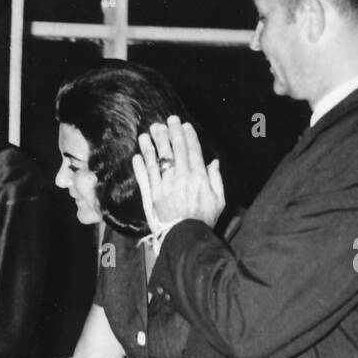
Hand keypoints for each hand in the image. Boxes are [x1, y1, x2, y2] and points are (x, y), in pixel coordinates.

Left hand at [132, 116, 224, 230]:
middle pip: (174, 150)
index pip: (192, 150)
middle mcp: (179, 177)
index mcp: (198, 176)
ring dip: (152, 144)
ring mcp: (163, 185)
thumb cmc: (204, 219)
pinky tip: (137, 154)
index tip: (184, 125)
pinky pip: (144, 177)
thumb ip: (216, 179)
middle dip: (171, 132)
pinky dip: (140, 165)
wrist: (186, 237)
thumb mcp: (219, 200)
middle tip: (167, 120)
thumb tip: (213, 162)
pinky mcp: (151, 196)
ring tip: (149, 131)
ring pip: (157, 160)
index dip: (187, 135)